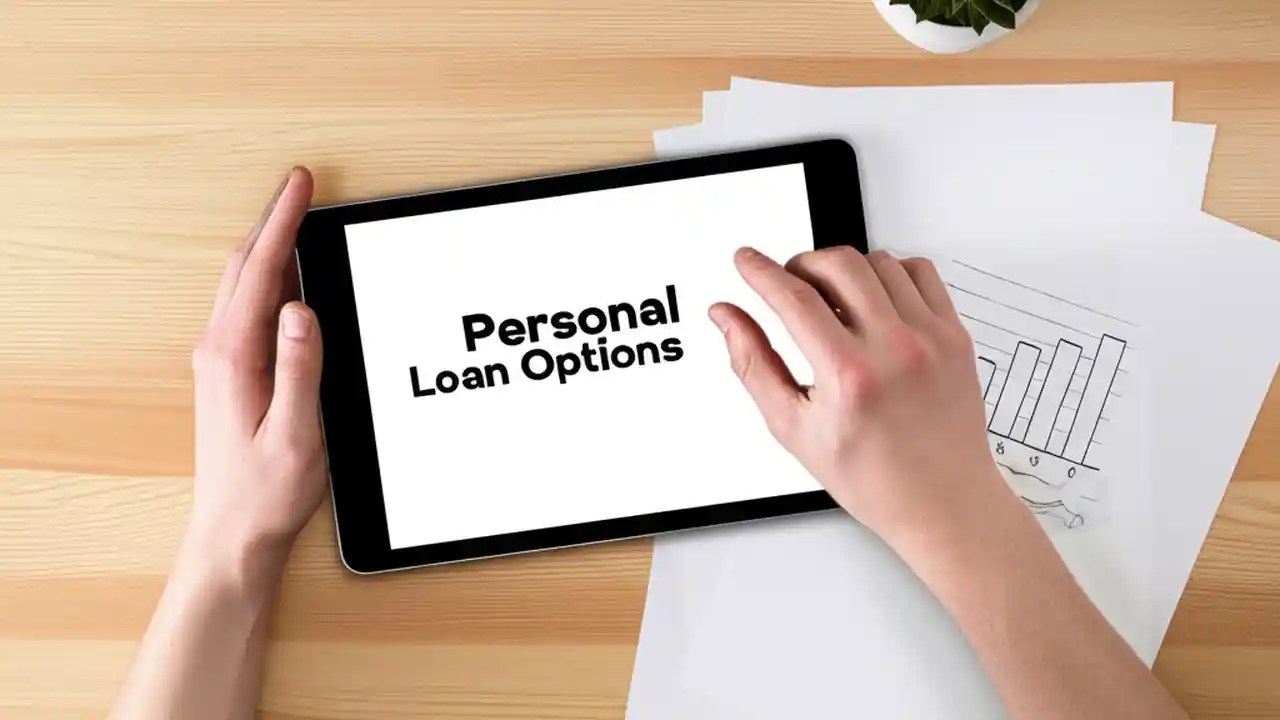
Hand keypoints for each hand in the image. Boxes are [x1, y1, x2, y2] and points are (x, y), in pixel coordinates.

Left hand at [186, 167, 325, 581]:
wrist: (233, 531)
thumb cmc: (266, 490)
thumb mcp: (295, 433)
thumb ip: (300, 369)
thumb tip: (301, 310)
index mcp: (235, 357)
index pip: (261, 271)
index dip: (283, 223)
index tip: (302, 186)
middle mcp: (219, 350)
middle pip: (246, 266)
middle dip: (275, 220)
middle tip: (302, 186)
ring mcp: (220, 359)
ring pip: (243, 282)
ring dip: (269, 244)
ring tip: (297, 217)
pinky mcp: (229, 371)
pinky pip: (246, 305)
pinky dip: (266, 274)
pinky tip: (285, 275)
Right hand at [710, 246, 1012, 549]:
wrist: (943, 502)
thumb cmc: (874, 478)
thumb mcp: (794, 428)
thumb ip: (754, 364)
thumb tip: (728, 318)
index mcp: (850, 376)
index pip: (794, 298)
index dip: (760, 271)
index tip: (747, 260)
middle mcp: (895, 349)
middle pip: (837, 265)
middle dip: (800, 264)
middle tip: (788, 283)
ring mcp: (931, 338)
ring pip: (879, 261)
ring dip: (844, 268)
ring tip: (832, 298)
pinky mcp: (955, 334)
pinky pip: (921, 273)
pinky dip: (891, 273)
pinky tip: (875, 298)